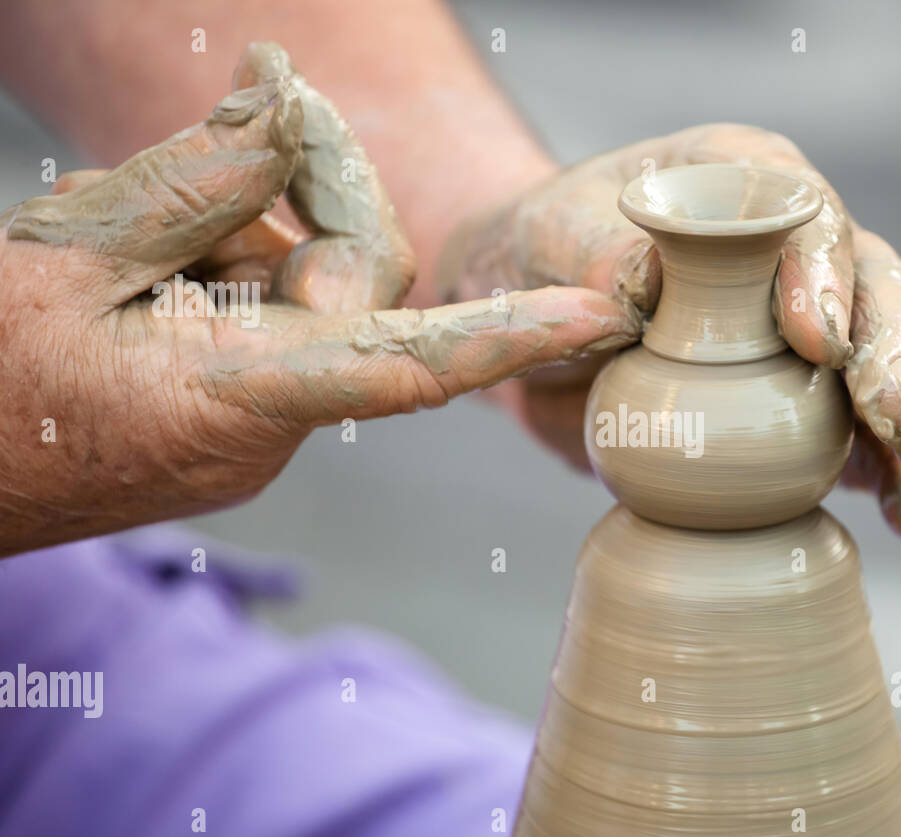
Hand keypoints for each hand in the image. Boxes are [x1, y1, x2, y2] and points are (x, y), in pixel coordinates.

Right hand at [0, 43, 638, 556]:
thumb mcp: (68, 260)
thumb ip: (189, 189)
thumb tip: (285, 123)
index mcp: (238, 398)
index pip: (410, 362)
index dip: (511, 335)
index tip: (600, 313)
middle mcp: (271, 429)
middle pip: (359, 282)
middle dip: (310, 190)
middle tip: (246, 107)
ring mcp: (257, 432)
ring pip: (310, 294)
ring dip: (245, 229)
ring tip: (135, 232)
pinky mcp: (239, 421)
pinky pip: (273, 323)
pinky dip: (229, 267)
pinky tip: (150, 263)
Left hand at [441, 124, 900, 539]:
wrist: (536, 315)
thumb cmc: (547, 252)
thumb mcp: (554, 239)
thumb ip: (597, 256)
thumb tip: (644, 290)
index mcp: (749, 180)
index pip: (808, 216)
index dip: (824, 275)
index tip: (816, 342)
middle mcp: (801, 248)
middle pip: (878, 290)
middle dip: (896, 356)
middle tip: (898, 419)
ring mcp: (813, 329)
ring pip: (890, 364)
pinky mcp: (806, 402)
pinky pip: (862, 435)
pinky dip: (891, 475)